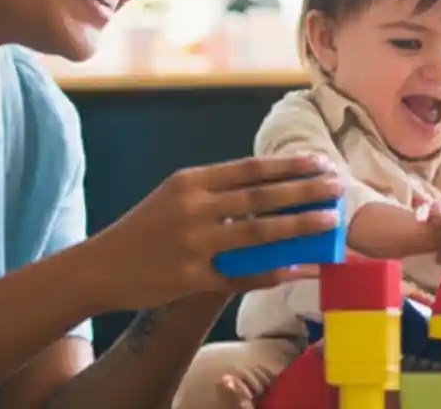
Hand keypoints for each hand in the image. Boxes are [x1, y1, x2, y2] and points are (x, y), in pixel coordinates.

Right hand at [82, 154, 344, 310]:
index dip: (289, 166)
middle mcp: (194, 207)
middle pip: (261, 196)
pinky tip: (303, 268)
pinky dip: (276, 270)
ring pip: (259, 232)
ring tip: (331, 221)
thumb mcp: (173, 198)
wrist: (102, 266)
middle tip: (338, 186)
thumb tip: (266, 193)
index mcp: (190, 182)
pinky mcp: (193, 277)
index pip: (250, 169)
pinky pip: (244, 273)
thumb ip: (215, 194)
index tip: (320, 163)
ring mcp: (194, 243)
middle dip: (305, 190)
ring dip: (300, 225)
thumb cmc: (143, 230)